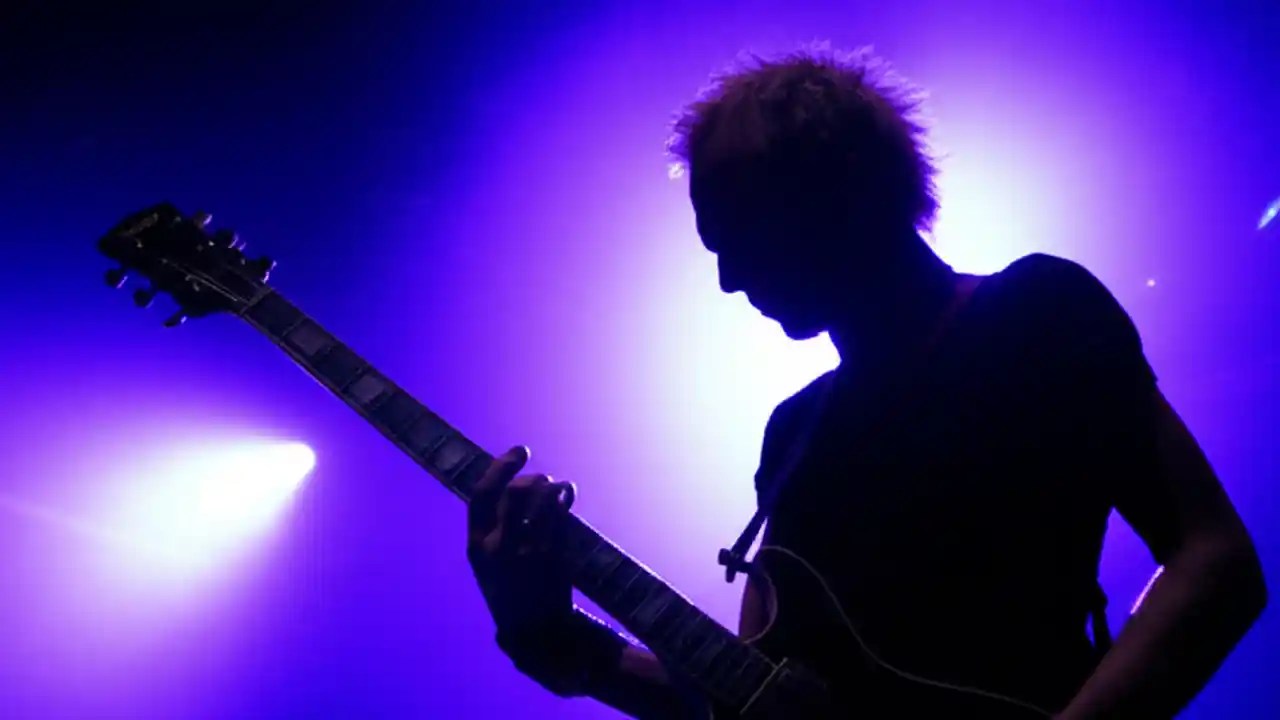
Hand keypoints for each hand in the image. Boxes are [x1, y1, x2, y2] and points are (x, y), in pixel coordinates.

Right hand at [467, 445, 577, 639]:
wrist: (535, 628)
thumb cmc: (510, 588)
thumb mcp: (488, 561)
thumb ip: (494, 526)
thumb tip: (513, 481)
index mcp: (476, 546)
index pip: (481, 495)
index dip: (500, 467)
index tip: (519, 452)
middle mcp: (499, 546)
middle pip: (514, 492)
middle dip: (530, 478)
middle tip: (541, 478)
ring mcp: (527, 549)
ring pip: (542, 498)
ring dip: (552, 485)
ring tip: (557, 487)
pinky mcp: (554, 554)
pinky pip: (561, 512)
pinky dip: (566, 495)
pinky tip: (567, 493)